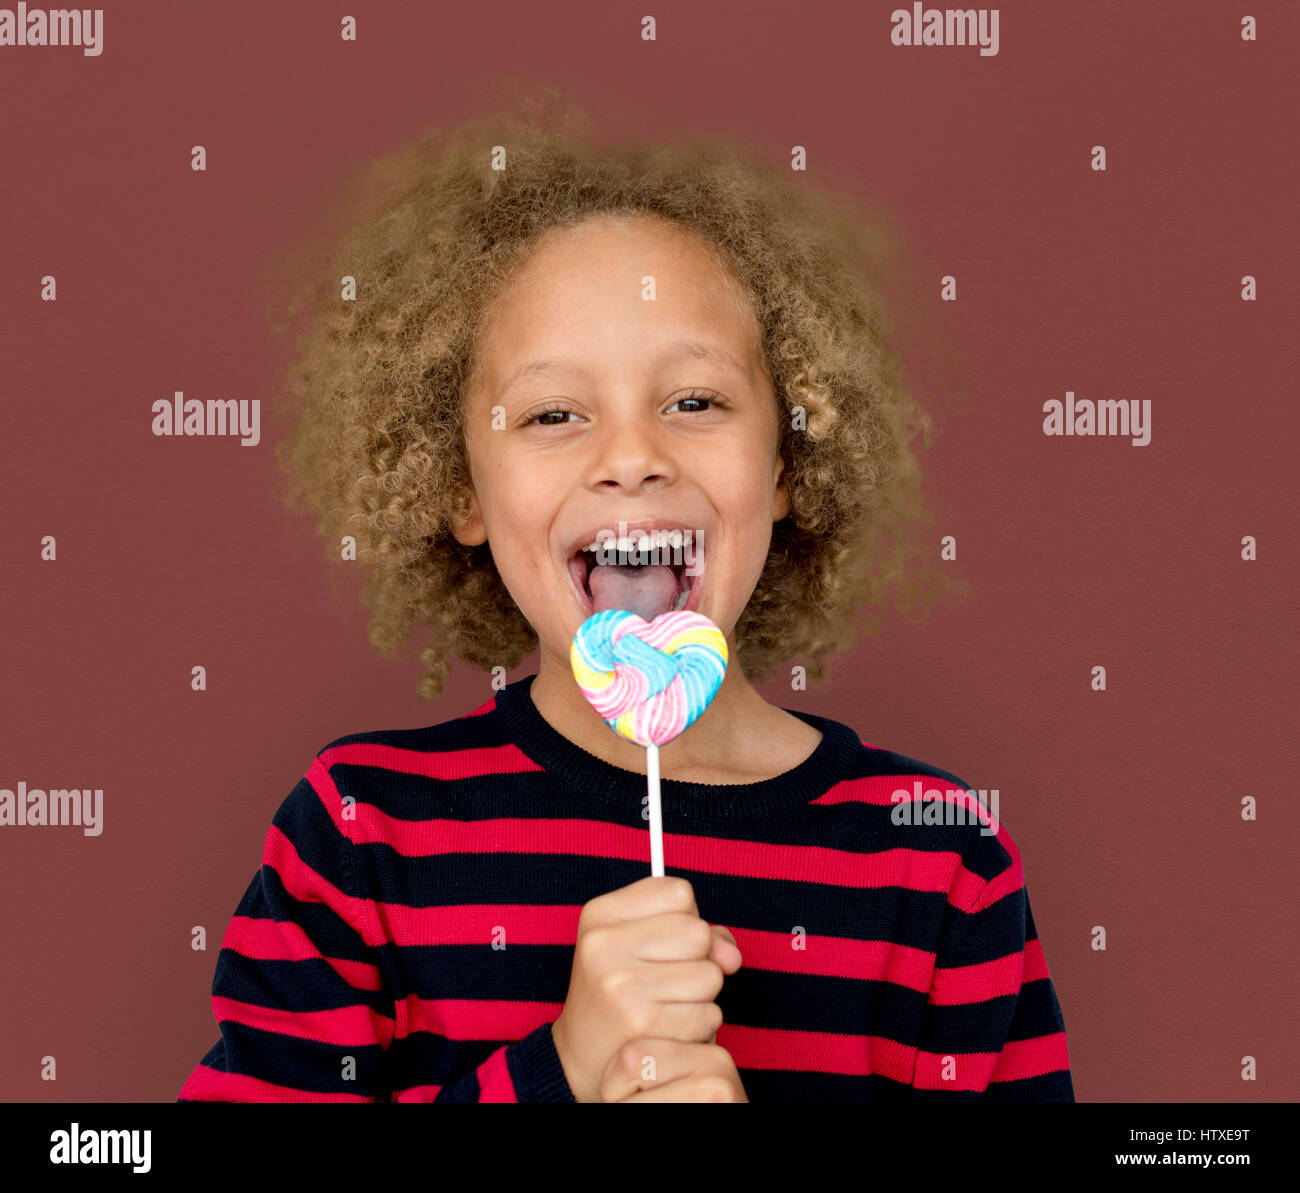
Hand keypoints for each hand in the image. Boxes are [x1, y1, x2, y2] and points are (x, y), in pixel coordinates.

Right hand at [551, 875, 742, 1103]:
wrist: (581, 1058)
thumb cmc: (620, 992)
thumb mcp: (639, 944)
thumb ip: (695, 932)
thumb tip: (731, 957)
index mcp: (599, 914)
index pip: (678, 893)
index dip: (684, 918)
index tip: (662, 942)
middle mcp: (604, 945)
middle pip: (698, 932)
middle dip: (698, 957)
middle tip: (666, 978)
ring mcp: (620, 985)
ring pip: (711, 975)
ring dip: (702, 995)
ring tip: (668, 1004)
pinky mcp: (642, 1026)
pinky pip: (709, 1014)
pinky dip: (700, 1025)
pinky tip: (670, 1029)